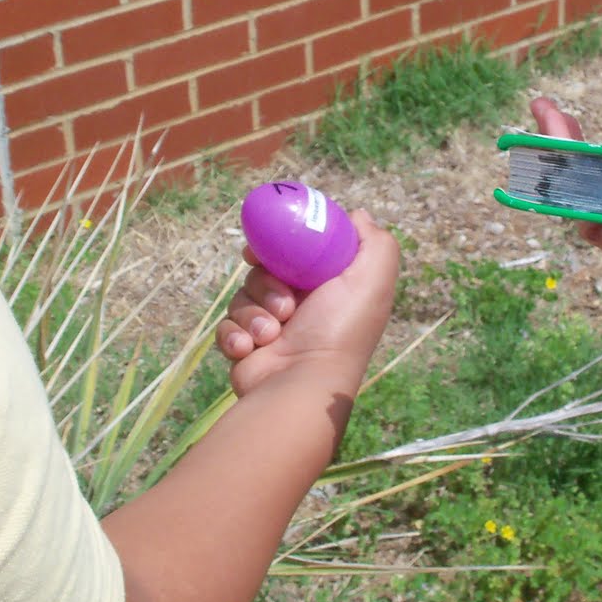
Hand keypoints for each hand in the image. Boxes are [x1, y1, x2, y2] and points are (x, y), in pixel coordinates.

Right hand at [216, 210, 398, 397]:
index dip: (282, 244)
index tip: (267, 245)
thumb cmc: (339, 332)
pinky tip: (250, 348)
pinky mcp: (247, 347)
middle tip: (284, 302)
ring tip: (272, 333)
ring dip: (254, 313)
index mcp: (330, 288)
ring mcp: (272, 328)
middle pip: (265, 270)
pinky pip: (227, 326)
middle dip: (267, 283)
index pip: (298, 252)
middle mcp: (302, 307)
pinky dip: (236, 335)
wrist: (300, 387)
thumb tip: (358, 215)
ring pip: (244, 297)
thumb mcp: (372, 279)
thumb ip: (374, 242)